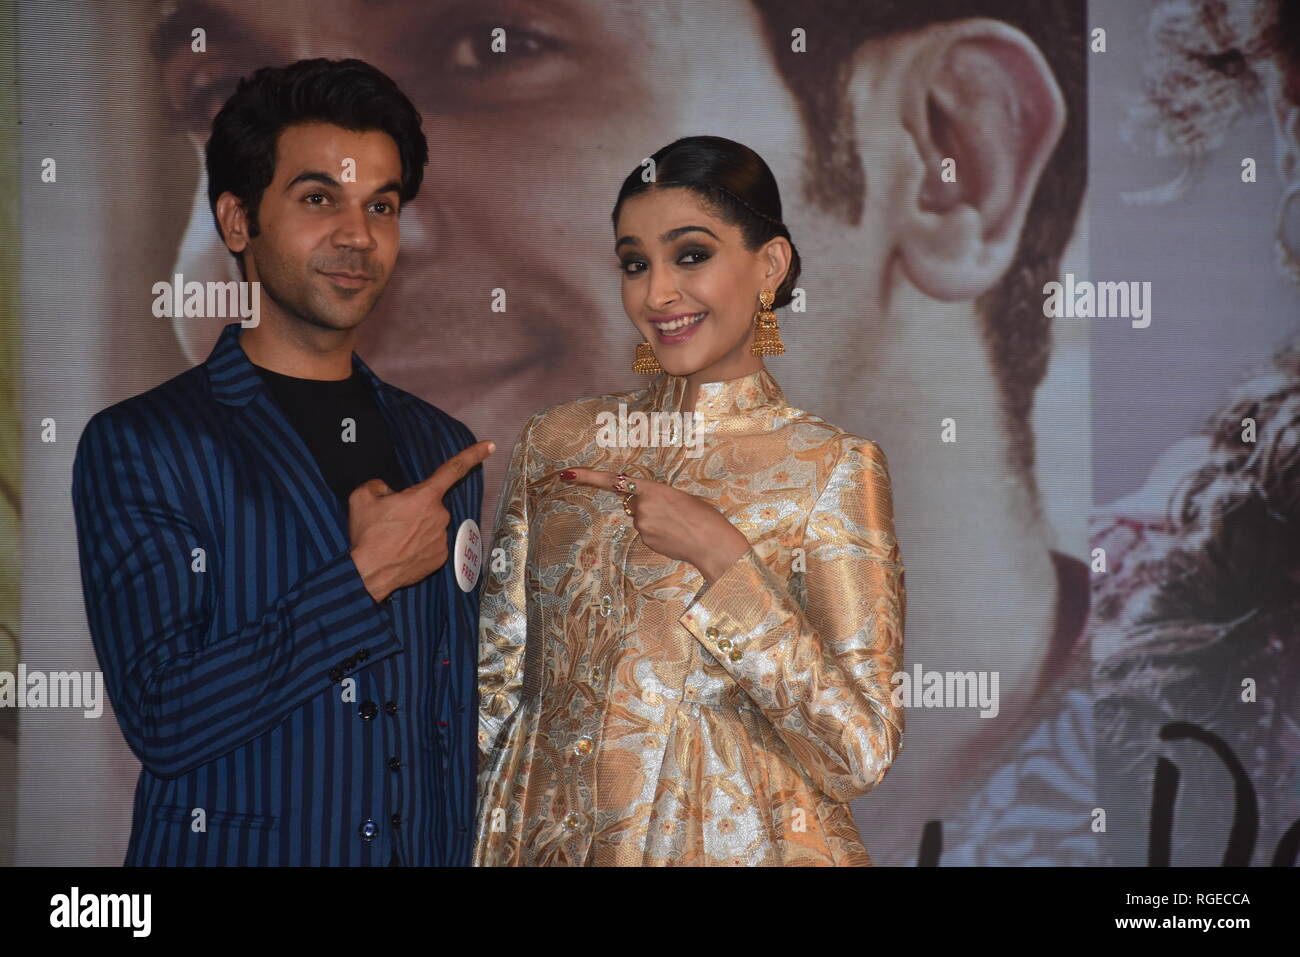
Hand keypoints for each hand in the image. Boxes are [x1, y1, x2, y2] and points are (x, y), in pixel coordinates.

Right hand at [349, 439, 495, 601]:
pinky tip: (403, 552)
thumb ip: (379, 485)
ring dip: (416, 529)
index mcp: (425, 496)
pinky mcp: (442, 557)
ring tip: (393, 540)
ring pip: (430, 525)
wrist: (370, 573)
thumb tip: (388, 491)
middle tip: (391, 522)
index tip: (490, 445)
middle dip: (414, 509)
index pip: (453, 469)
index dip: (473, 455)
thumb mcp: (362, 497)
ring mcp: (443, 538)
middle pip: (429, 505)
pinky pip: (432, 544)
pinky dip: (419, 546)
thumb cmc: (368, 534)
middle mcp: (440, 515)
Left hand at [561, 468, 749, 583]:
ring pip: (642, 520)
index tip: (567, 473)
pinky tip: (676, 537)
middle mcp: (642, 507)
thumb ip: (658, 497)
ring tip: (680, 526)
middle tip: (675, 513)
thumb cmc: (704, 516)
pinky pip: (648, 534)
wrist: (713, 544)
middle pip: (635, 503)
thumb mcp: (681, 497)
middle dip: (649, 506)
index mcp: (653, 489)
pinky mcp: (646, 541)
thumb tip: (646, 507)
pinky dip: (659, 534)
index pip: (613, 481)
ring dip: (657, 522)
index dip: (588, 477)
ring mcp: (642, 527)